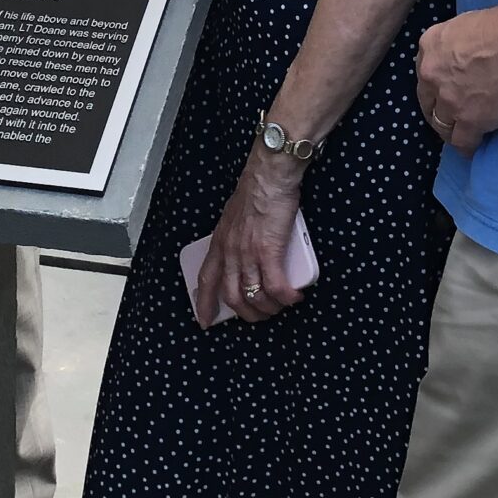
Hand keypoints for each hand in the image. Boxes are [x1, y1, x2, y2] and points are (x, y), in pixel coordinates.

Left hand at [193, 156, 306, 326]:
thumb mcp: (234, 218)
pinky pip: (276, 286)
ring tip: (281, 306)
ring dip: (268, 308)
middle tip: (260, 315)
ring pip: (253, 296)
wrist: (269, 176)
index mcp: (219, 243)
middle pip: (231, 296)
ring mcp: (248, 253)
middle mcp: (230, 252)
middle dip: (246, 313)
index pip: (206, 280)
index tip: (204, 320)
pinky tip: (294, 297)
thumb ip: (236, 238)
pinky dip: (285, 297)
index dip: (204, 303)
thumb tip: (245, 253)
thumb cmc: (256, 191)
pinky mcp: (269, 252)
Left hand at [415, 5, 497, 155]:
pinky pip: (461, 142)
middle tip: (451, 116)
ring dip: (450, 131)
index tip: (444, 93)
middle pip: (428, 102)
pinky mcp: (469, 121)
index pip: (424, 75)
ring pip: (442, 126)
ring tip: (461, 135)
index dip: (435, 87)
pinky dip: (467, 148)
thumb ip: (453, 44)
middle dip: (438, 111)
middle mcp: (431, 75)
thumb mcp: (464, 25)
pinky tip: (473, 149)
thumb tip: (461, 57)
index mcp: (429, 47)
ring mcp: (449, 101)